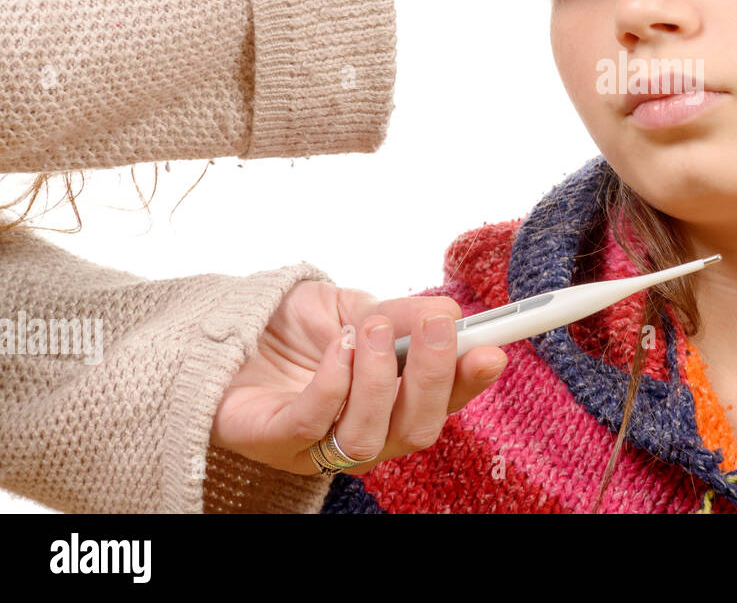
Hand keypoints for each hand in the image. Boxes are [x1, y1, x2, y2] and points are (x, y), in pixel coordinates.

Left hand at [211, 279, 507, 475]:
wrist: (227, 331)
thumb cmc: (294, 330)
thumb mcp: (357, 308)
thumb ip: (401, 314)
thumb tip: (449, 314)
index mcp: (394, 402)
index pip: (445, 402)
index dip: (470, 381)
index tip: (491, 349)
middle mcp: (365, 432)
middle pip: (417, 429)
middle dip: (431, 375)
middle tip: (434, 326)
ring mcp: (319, 445)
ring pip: (369, 438)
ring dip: (378, 379)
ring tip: (370, 330)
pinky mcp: (273, 441)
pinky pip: (313, 424)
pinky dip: (333, 384)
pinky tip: (336, 350)